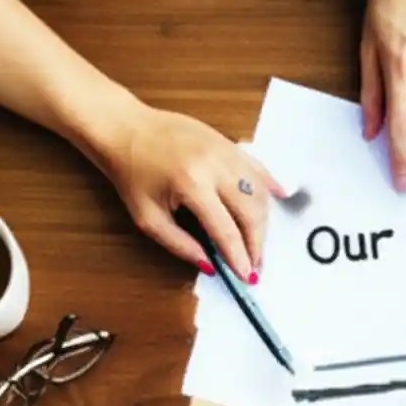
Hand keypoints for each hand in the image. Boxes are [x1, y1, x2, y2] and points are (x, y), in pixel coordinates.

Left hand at [84, 102, 286, 281]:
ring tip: (258, 241)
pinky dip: (269, 184)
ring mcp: (225, 151)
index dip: (239, 257)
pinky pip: (257, 167)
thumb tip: (209, 265)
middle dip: (257, 243)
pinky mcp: (228, 143)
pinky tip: (280, 197)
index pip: (226, 230)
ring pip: (259, 191)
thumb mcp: (147, 217)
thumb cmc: (132, 172)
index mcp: (191, 184)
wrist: (126, 129)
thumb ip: (179, 244)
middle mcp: (214, 165)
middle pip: (251, 212)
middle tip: (255, 265)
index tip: (246, 275)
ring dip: (263, 220)